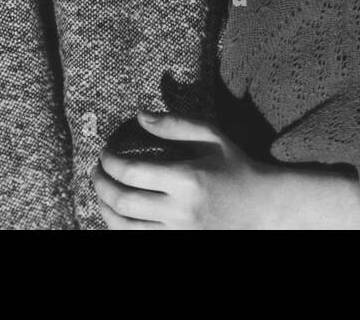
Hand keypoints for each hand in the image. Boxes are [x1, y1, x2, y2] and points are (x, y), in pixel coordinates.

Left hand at [92, 111, 277, 228]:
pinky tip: (118, 214)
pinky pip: (139, 240)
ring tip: (102, 192)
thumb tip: (139, 115)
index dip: (109, 162)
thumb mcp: (211, 136)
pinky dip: (121, 228)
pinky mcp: (179, 244)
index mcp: (186, 179)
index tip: (104, 153)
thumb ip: (174, 124)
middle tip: (96, 171)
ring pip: (125, 228)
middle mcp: (180, 211)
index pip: (132, 172)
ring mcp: (178, 233)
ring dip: (104, 209)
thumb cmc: (235, 165)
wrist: (262, 206)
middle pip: (123, 202)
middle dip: (100, 184)